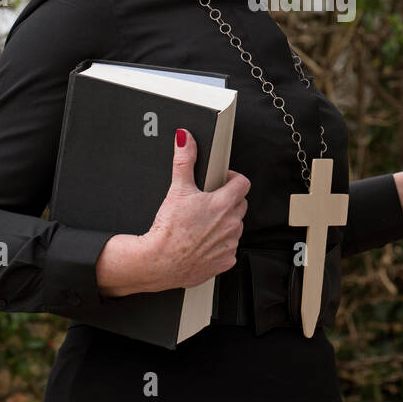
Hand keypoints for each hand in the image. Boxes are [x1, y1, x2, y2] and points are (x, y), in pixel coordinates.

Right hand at [144, 129, 249, 288]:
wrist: (159, 262)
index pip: (243, 183)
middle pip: (240, 204)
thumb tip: (184, 139)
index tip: (221, 181)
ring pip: (235, 227)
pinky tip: (203, 242)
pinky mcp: (225, 261)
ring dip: (225, 223)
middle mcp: (231, 224)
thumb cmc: (168, 230)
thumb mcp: (177, 189)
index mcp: (223, 204)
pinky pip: (229, 248)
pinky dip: (220, 245)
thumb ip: (184, 160)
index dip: (232, 179)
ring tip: (203, 223)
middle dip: (228, 200)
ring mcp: (230, 243)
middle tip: (208, 202)